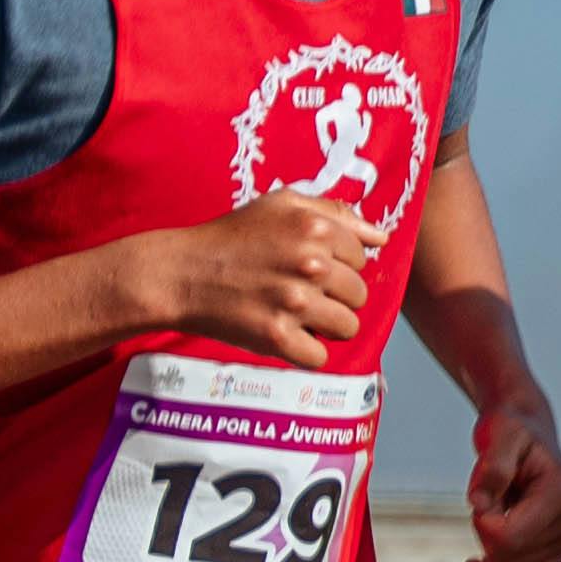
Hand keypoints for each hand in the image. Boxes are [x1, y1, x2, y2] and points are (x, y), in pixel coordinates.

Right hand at [137, 194, 378, 364]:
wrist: (180, 273)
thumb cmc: (232, 237)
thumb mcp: (281, 205)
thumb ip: (335, 214)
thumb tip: (380, 237)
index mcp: (316, 229)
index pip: (362, 258)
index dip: (338, 265)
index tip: (308, 266)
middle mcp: (310, 264)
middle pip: (359, 295)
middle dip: (334, 297)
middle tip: (298, 292)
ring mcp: (294, 302)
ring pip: (348, 327)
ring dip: (325, 326)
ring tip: (295, 314)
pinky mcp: (277, 337)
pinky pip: (319, 357)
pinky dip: (304, 352)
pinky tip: (284, 335)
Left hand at [461, 390, 560, 561]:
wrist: (528, 430)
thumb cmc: (510, 430)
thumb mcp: (498, 435)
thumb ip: (492, 467)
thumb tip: (479, 504)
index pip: (509, 538)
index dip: (480, 524)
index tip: (477, 496)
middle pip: (510, 558)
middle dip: (484, 536)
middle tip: (485, 500)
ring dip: (490, 552)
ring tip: (488, 516)